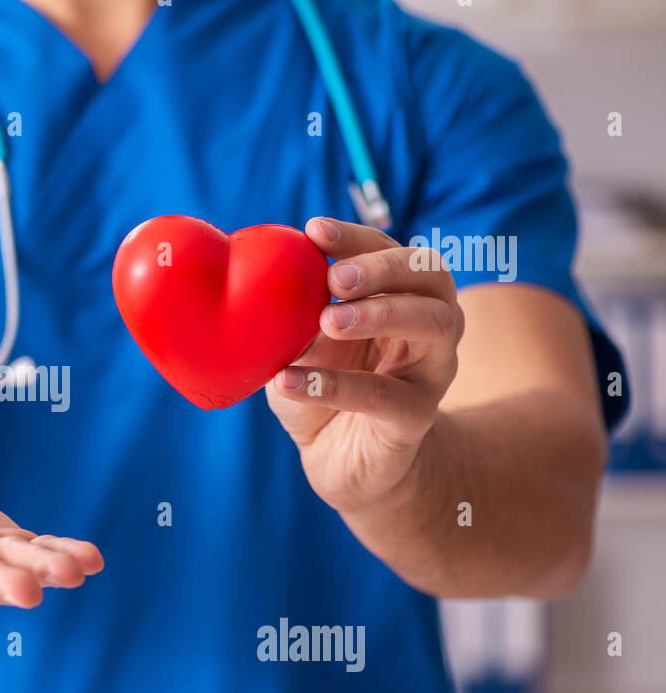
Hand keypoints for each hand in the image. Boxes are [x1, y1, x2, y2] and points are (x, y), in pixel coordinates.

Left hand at [265, 217, 464, 512]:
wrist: (337, 462)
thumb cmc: (319, 391)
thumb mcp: (300, 345)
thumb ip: (293, 312)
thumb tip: (259, 272)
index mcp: (402, 297)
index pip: (391, 252)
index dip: (357, 238)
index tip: (314, 231)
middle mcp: (430, 327)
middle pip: (431, 277)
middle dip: (383, 268)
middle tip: (335, 279)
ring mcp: (431, 372)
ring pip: (433, 325)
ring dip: (380, 313)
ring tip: (327, 320)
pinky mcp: (416, 418)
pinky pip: (385, 396)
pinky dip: (335, 385)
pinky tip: (287, 380)